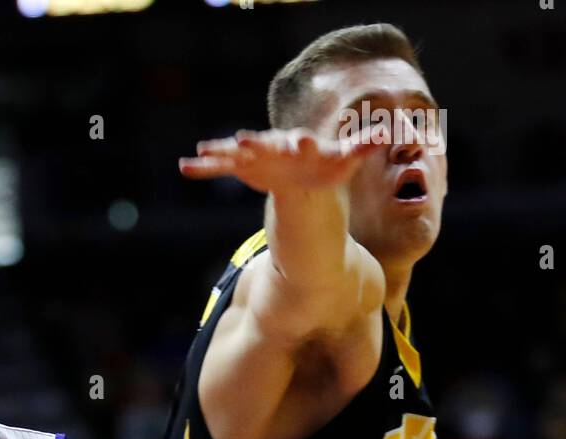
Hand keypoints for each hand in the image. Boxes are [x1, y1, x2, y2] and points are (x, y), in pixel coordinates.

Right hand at [179, 128, 374, 193]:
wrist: (303, 172)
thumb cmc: (325, 165)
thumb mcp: (344, 160)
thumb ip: (362, 146)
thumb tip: (387, 133)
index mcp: (298, 145)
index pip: (298, 142)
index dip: (297, 144)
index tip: (297, 144)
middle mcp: (274, 146)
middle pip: (262, 143)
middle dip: (253, 142)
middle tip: (241, 140)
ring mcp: (255, 157)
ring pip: (235, 153)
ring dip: (219, 152)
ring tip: (200, 151)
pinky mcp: (242, 168)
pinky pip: (220, 168)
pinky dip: (204, 168)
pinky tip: (185, 168)